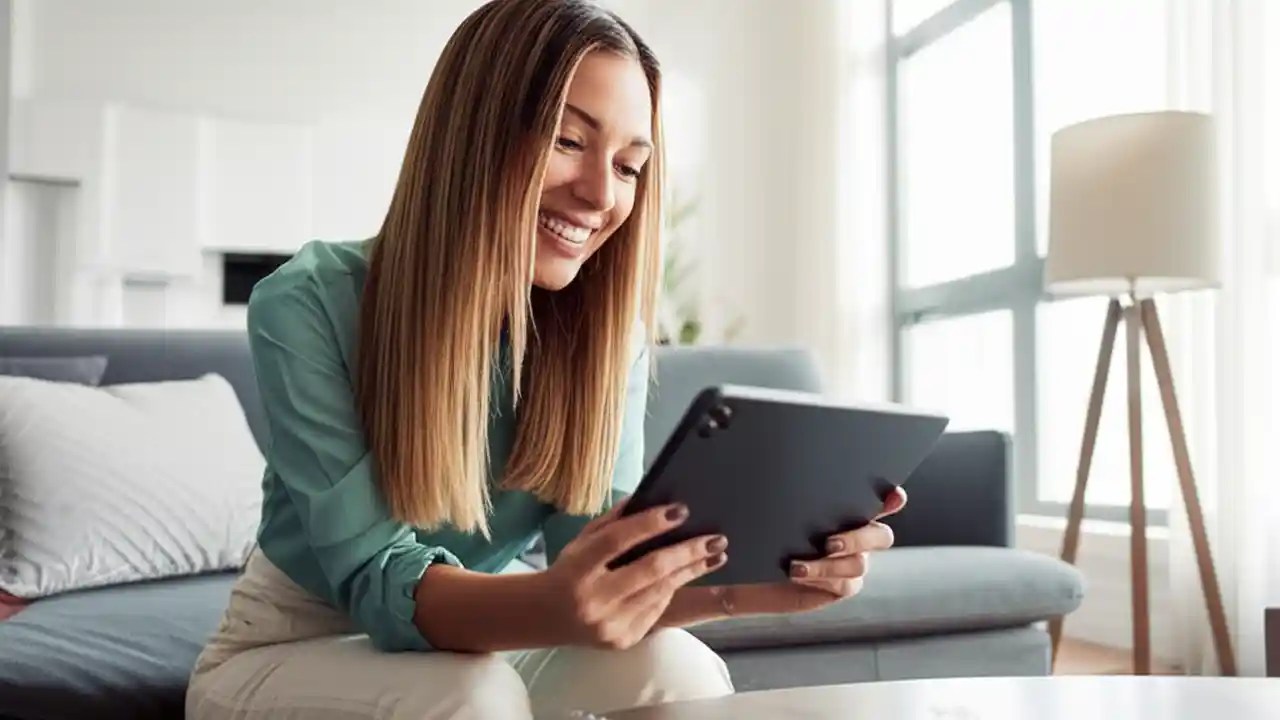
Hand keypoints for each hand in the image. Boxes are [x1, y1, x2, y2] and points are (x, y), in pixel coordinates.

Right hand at [539, 499, 727, 649]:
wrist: (545, 618)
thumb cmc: (568, 571)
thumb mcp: (581, 541)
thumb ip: (613, 522)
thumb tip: (652, 501)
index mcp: (577, 568)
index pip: (617, 540)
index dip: (650, 524)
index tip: (681, 510)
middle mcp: (593, 600)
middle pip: (650, 569)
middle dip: (688, 552)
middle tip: (716, 539)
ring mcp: (609, 625)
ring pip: (660, 592)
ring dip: (691, 572)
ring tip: (715, 556)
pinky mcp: (622, 641)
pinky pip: (657, 611)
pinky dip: (673, 590)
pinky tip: (687, 575)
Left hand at [714, 487, 906, 615]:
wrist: (743, 569)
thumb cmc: (758, 530)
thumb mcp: (770, 507)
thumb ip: (790, 492)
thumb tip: (793, 471)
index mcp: (845, 508)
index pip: (880, 500)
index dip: (892, 498)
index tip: (893, 496)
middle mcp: (856, 536)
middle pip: (881, 536)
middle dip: (860, 538)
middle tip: (830, 542)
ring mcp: (850, 563)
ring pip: (860, 564)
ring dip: (830, 564)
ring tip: (798, 565)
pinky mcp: (838, 587)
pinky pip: (844, 585)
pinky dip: (821, 578)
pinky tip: (798, 574)